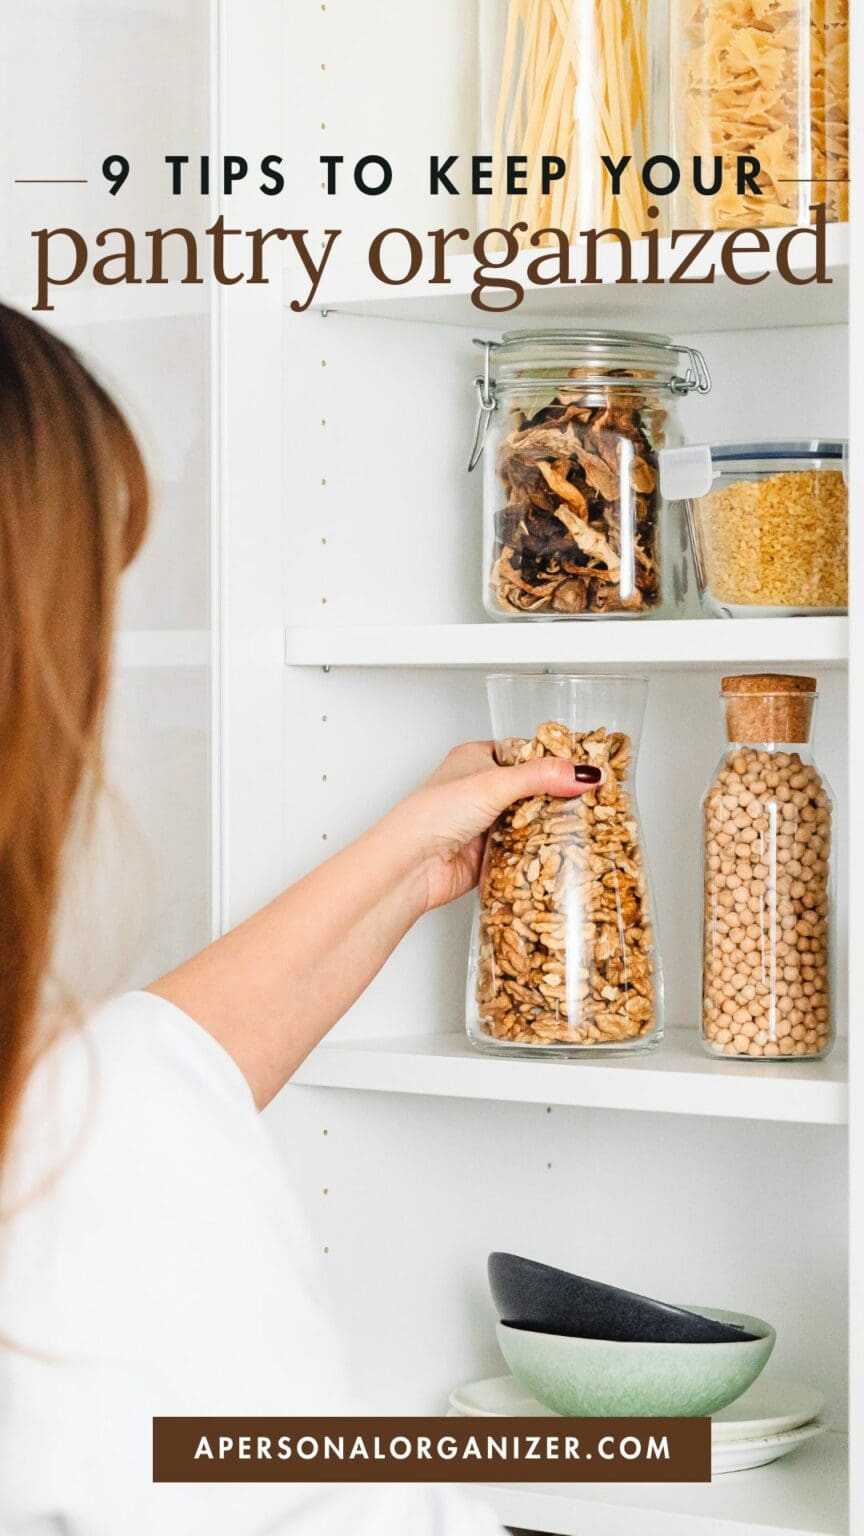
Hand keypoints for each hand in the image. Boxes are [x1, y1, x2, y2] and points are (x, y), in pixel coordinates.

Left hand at [390, 741, 600, 912]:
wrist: (410, 866)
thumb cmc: (431, 815)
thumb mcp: (493, 784)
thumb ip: (542, 777)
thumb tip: (583, 773)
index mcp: (477, 758)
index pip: (527, 752)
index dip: (556, 759)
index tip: (587, 767)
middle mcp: (481, 788)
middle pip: (533, 788)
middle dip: (559, 795)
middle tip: (596, 797)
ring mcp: (486, 821)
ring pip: (531, 819)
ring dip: (552, 824)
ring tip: (588, 823)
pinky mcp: (491, 852)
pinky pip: (525, 848)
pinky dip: (541, 850)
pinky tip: (563, 850)